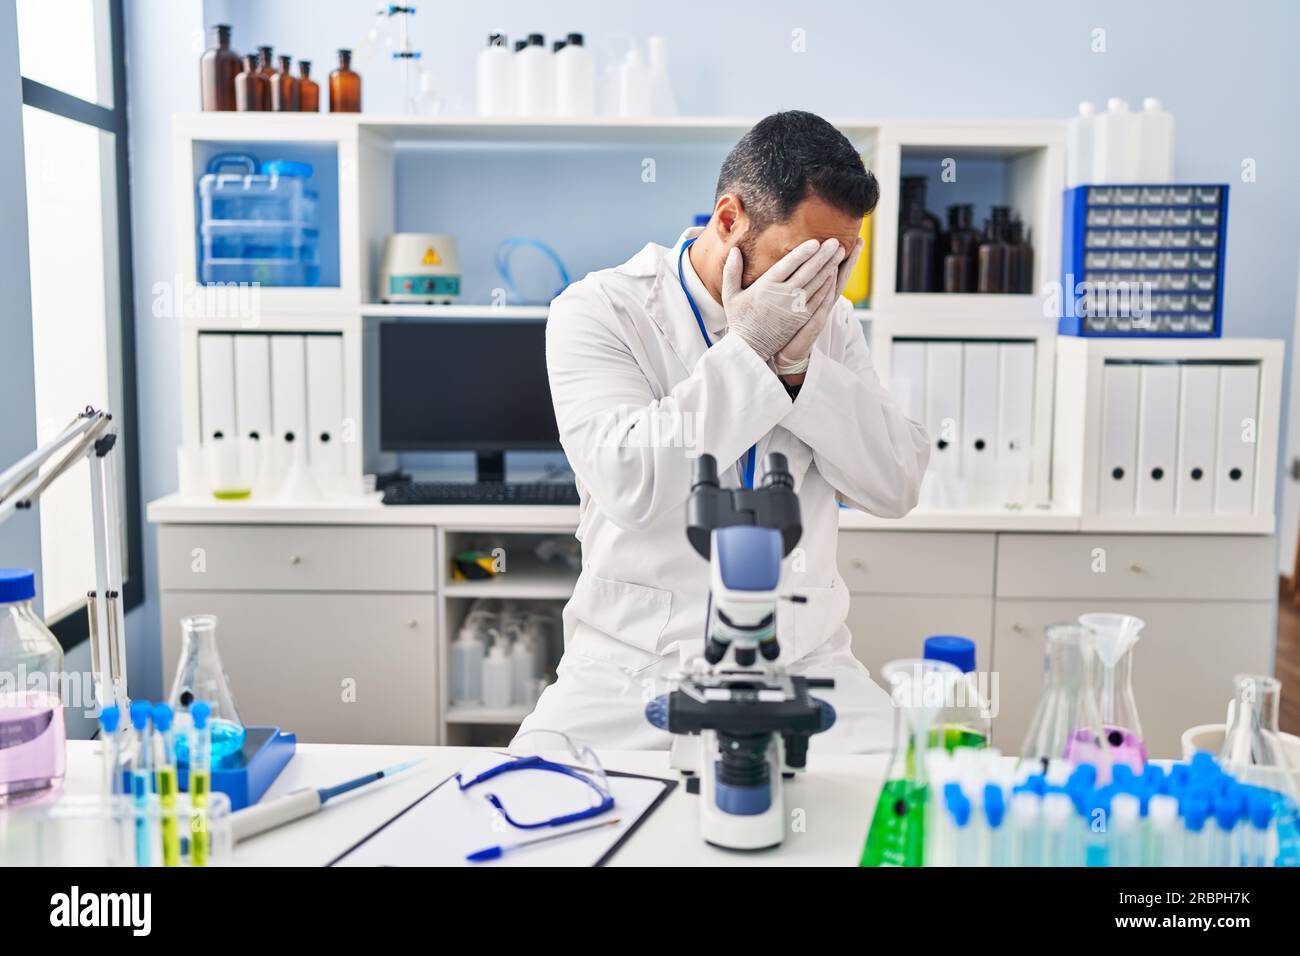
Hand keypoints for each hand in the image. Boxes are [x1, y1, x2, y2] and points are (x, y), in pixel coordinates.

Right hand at [721, 238, 843, 360]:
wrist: (750, 348)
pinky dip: (827, 285)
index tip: (815, 241)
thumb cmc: (739, 320)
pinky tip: (834, 274)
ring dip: (829, 267)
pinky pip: (818, 298)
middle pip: (807, 271)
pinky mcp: (802, 318)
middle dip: (823, 255)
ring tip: (840, 253)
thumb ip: (731, 272)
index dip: (803, 252)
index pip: (788, 265)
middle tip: (835, 242)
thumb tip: (734, 250)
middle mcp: (783, 295)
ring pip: (816, 283)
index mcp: (766, 286)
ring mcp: (794, 307)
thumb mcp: (730, 295)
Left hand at [774, 237, 862, 375]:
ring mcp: (820, 312)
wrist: (786, 356)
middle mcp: (822, 303)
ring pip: (833, 287)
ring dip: (841, 269)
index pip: (832, 273)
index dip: (841, 258)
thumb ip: (794, 287)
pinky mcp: (813, 322)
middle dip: (849, 258)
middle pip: (838, 276)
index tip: (848, 240)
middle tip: (859, 240)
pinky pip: (822, 302)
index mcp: (817, 297)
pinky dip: (828, 288)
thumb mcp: (793, 305)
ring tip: (847, 249)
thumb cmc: (786, 330)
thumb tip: (788, 267)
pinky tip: (831, 274)